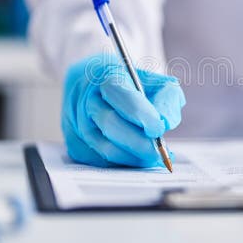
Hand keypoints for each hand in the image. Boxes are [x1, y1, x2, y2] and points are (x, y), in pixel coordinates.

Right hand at [61, 54, 184, 167]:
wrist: (93, 85)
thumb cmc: (127, 84)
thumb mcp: (152, 80)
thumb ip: (166, 96)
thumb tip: (167, 122)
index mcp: (106, 78)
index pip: (123, 97)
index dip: (142, 115)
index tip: (159, 129)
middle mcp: (88, 101)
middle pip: (111, 125)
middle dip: (139, 142)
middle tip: (160, 151)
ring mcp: (79, 125)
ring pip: (105, 148)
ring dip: (133, 157)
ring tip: (154, 157)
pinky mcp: (76, 144)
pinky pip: (101, 161)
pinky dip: (124, 164)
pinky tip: (139, 159)